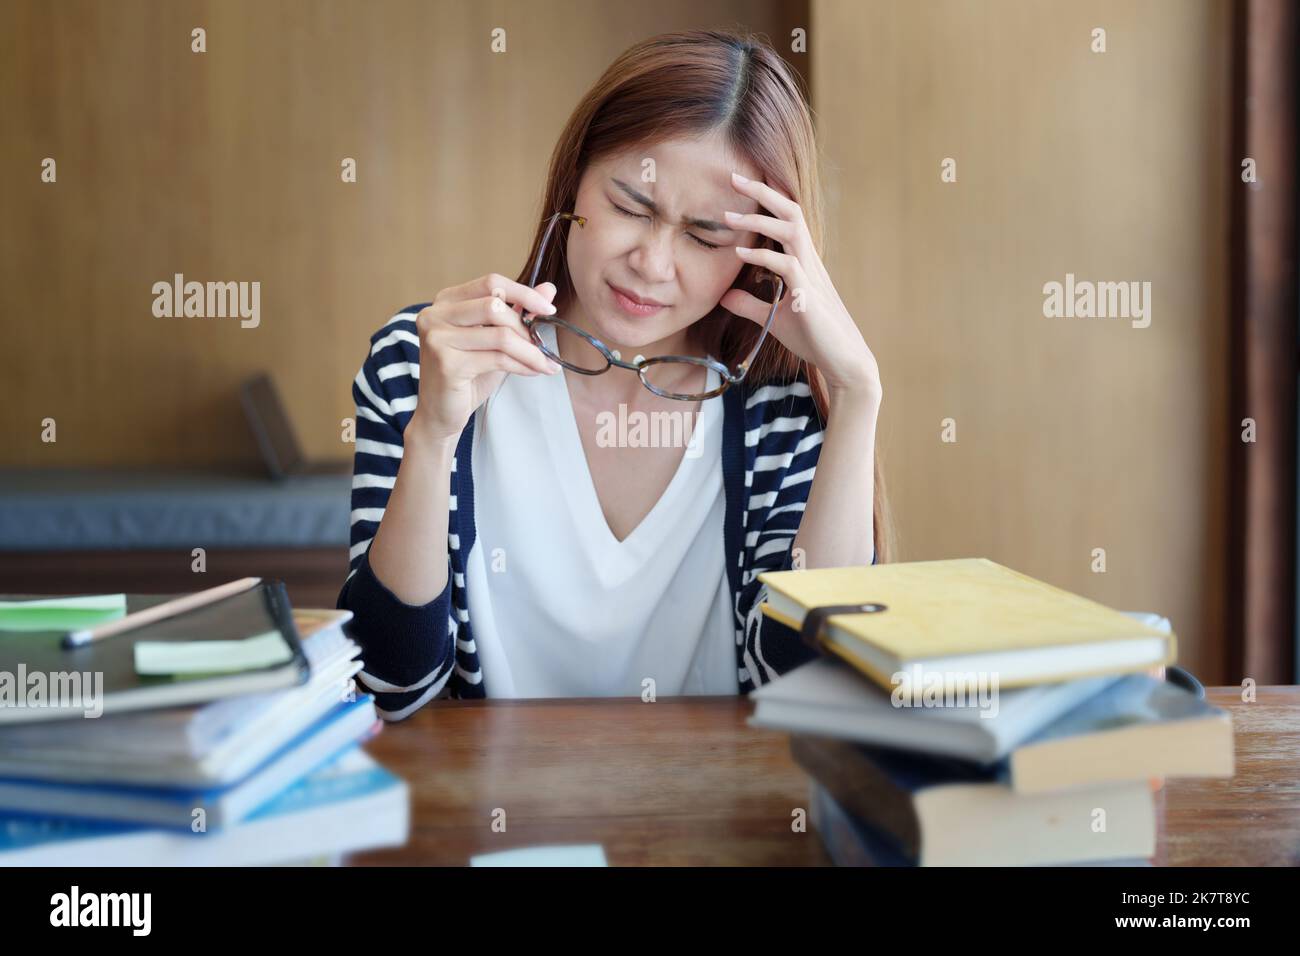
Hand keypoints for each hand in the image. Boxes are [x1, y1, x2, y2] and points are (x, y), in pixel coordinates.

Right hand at [407, 274, 560, 443]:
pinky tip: (532, 372)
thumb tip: (549, 289)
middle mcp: (435, 314)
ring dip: (530, 351)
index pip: (491, 283)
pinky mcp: (447, 363)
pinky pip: (498, 358)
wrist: (440, 414)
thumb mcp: (495, 339)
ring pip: (500, 335)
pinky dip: (522, 365)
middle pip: (495, 306)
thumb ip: (518, 312)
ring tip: (545, 363)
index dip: (524, 293)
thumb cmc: (467, 375)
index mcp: (446, 301)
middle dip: (526, 328)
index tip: (549, 309)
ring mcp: (438, 338)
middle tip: (544, 346)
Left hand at [720, 172, 880, 403]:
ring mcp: (811, 276)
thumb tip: (724, 295)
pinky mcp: (808, 296)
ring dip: (758, 220)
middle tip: (734, 176)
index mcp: (803, 262)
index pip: (787, 219)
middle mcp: (809, 261)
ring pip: (790, 231)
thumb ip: (750, 303)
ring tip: (728, 215)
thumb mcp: (773, 318)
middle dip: (763, 192)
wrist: (842, 361)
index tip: (742, 183)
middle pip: (791, 212)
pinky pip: (786, 265)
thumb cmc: (813, 337)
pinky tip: (740, 255)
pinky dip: (762, 257)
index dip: (768, 198)